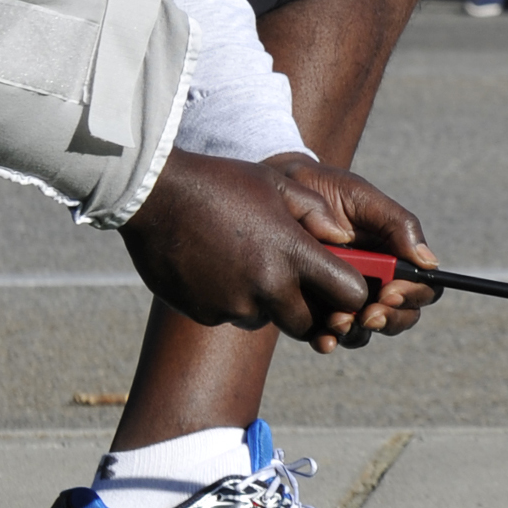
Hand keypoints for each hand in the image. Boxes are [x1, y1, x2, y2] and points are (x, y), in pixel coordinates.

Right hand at [118, 150, 394, 351]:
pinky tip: (216, 266)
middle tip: (295, 283)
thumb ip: (317, 213)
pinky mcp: (205, 315)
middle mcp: (268, 287)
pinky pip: (230, 316)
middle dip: (309, 309)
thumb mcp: (278, 185)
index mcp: (293, 254)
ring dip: (266, 303)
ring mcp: (234, 305)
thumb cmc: (222, 183)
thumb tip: (344, 237)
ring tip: (246, 262)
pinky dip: (231, 300)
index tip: (341, 282)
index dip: (351, 291)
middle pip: (308, 324)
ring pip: (266, 319)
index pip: (349, 295)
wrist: (156, 196)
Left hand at [261, 154, 440, 344]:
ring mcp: (345, 296)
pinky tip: (323, 336)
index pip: (422, 286)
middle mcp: (375, 280)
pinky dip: (330, 340)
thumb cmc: (323, 188)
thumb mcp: (361, 197)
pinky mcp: (316, 307)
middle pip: (402, 316)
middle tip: (368, 314)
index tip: (391, 292)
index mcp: (393, 255)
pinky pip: (330, 335)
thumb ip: (397, 224)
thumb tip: (429, 262)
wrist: (276, 187)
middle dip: (389, 319)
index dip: (413, 295)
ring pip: (367, 331)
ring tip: (337, 320)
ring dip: (358, 332)